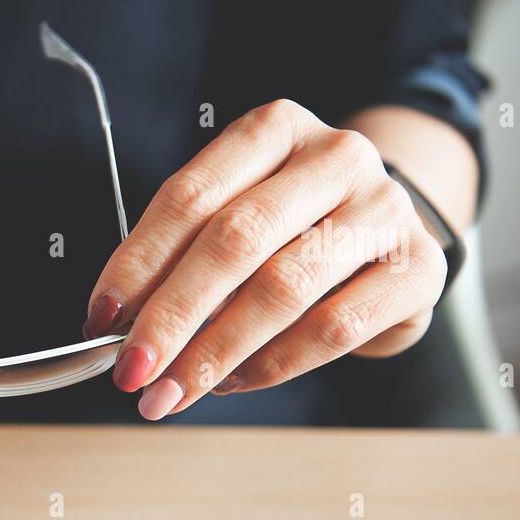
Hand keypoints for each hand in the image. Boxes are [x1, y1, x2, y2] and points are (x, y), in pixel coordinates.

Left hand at [83, 99, 447, 419]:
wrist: (390, 233)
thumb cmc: (292, 227)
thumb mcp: (232, 217)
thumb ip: (178, 257)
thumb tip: (116, 322)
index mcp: (275, 128)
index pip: (190, 196)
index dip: (138, 263)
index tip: (100, 318)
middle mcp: (335, 156)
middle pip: (235, 240)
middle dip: (171, 316)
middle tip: (131, 371)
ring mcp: (386, 209)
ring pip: (284, 287)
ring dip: (215, 352)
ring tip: (172, 391)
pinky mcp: (418, 269)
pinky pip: (332, 328)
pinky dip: (271, 364)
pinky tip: (232, 382)